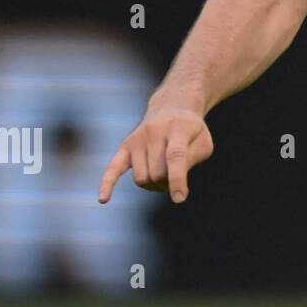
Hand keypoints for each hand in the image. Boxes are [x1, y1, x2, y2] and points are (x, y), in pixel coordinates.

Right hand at [98, 104, 213, 203]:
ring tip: (163, 176)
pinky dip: (107, 184)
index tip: (179, 198)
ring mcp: (137, 138)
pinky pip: (112, 169)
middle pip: (157, 173)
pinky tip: (103, 199)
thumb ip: (192, 160)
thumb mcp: (203, 143)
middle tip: (175, 176)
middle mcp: (154, 131)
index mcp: (178, 128)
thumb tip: (174, 182)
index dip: (177, 179)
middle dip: (168, 183)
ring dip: (153, 186)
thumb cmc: (192, 131)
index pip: (175, 156)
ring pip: (141, 178)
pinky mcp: (125, 147)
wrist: (172, 108)